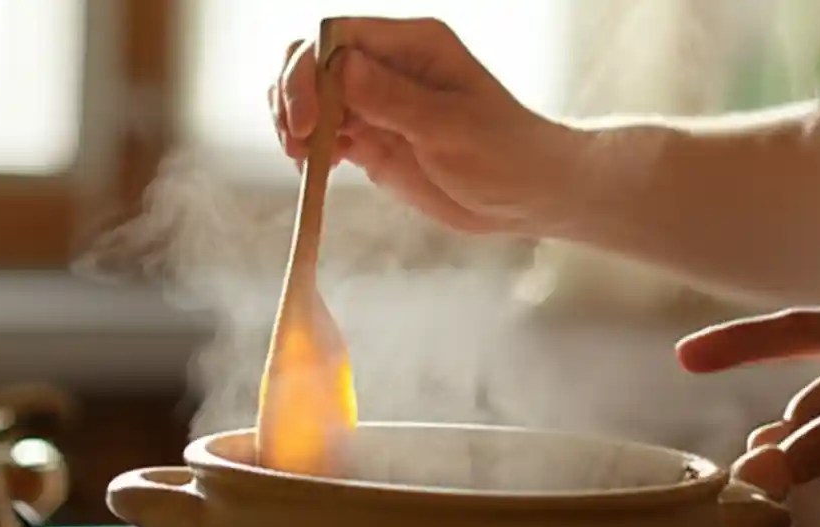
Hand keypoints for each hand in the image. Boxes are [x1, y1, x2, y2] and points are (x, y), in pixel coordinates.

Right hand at [269, 17, 575, 233]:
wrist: (527, 196)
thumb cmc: (505, 154)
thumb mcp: (450, 127)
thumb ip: (393, 99)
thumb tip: (338, 67)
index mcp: (411, 45)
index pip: (336, 37)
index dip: (309, 73)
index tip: (309, 121)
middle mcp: (388, 67)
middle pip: (312, 62)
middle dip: (293, 96)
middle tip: (298, 142)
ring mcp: (376, 104)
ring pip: (311, 97)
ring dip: (295, 124)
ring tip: (303, 158)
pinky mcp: (372, 140)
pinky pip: (324, 134)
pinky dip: (309, 149)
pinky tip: (314, 170)